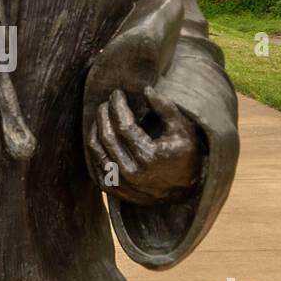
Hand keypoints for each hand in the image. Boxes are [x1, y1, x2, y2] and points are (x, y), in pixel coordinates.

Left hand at [86, 87, 202, 206]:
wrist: (186, 191)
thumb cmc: (186, 156)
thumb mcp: (183, 130)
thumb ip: (166, 108)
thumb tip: (146, 89)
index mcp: (149, 157)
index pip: (123, 125)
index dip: (117, 106)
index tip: (117, 93)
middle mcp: (132, 173)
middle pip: (107, 137)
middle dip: (104, 114)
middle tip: (106, 102)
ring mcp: (122, 185)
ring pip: (97, 152)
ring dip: (95, 130)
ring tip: (100, 115)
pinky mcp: (116, 191)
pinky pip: (96, 167)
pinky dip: (94, 150)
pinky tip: (98, 136)